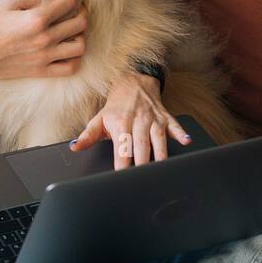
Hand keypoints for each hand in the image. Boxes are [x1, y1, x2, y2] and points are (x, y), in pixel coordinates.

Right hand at [0, 0, 87, 82]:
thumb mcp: (7, 4)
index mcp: (36, 19)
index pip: (69, 2)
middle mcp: (44, 39)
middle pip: (80, 23)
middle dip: (82, 11)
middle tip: (76, 8)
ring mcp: (44, 57)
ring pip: (80, 46)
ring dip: (81, 35)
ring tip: (73, 29)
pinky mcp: (41, 71)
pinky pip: (70, 67)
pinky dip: (75, 58)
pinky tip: (68, 49)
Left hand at [68, 70, 191, 168]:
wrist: (134, 80)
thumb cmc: (116, 105)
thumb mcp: (99, 118)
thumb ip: (88, 136)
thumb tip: (74, 147)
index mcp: (120, 123)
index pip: (121, 148)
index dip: (122, 164)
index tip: (122, 178)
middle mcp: (138, 120)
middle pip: (141, 146)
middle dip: (142, 164)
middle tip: (143, 182)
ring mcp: (154, 119)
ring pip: (158, 139)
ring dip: (161, 155)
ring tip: (162, 171)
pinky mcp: (166, 117)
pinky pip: (175, 126)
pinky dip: (181, 133)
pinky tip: (187, 141)